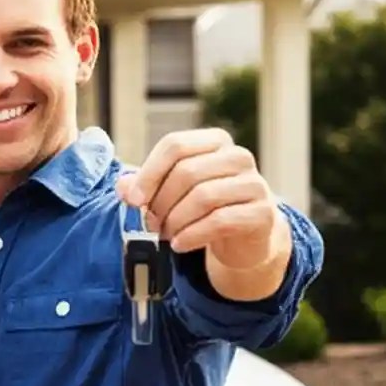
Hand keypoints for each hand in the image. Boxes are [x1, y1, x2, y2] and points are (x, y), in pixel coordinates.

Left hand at [115, 128, 282, 269]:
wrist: (245, 236)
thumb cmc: (204, 207)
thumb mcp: (174, 191)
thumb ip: (146, 184)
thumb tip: (123, 186)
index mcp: (215, 141)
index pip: (175, 146)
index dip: (149, 173)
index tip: (132, 199)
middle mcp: (238, 157)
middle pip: (187, 172)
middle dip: (161, 201)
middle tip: (150, 223)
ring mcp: (254, 183)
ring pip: (203, 196)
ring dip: (176, 220)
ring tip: (165, 234)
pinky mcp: (262, 212)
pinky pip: (220, 221)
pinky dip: (192, 235)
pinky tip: (179, 244)